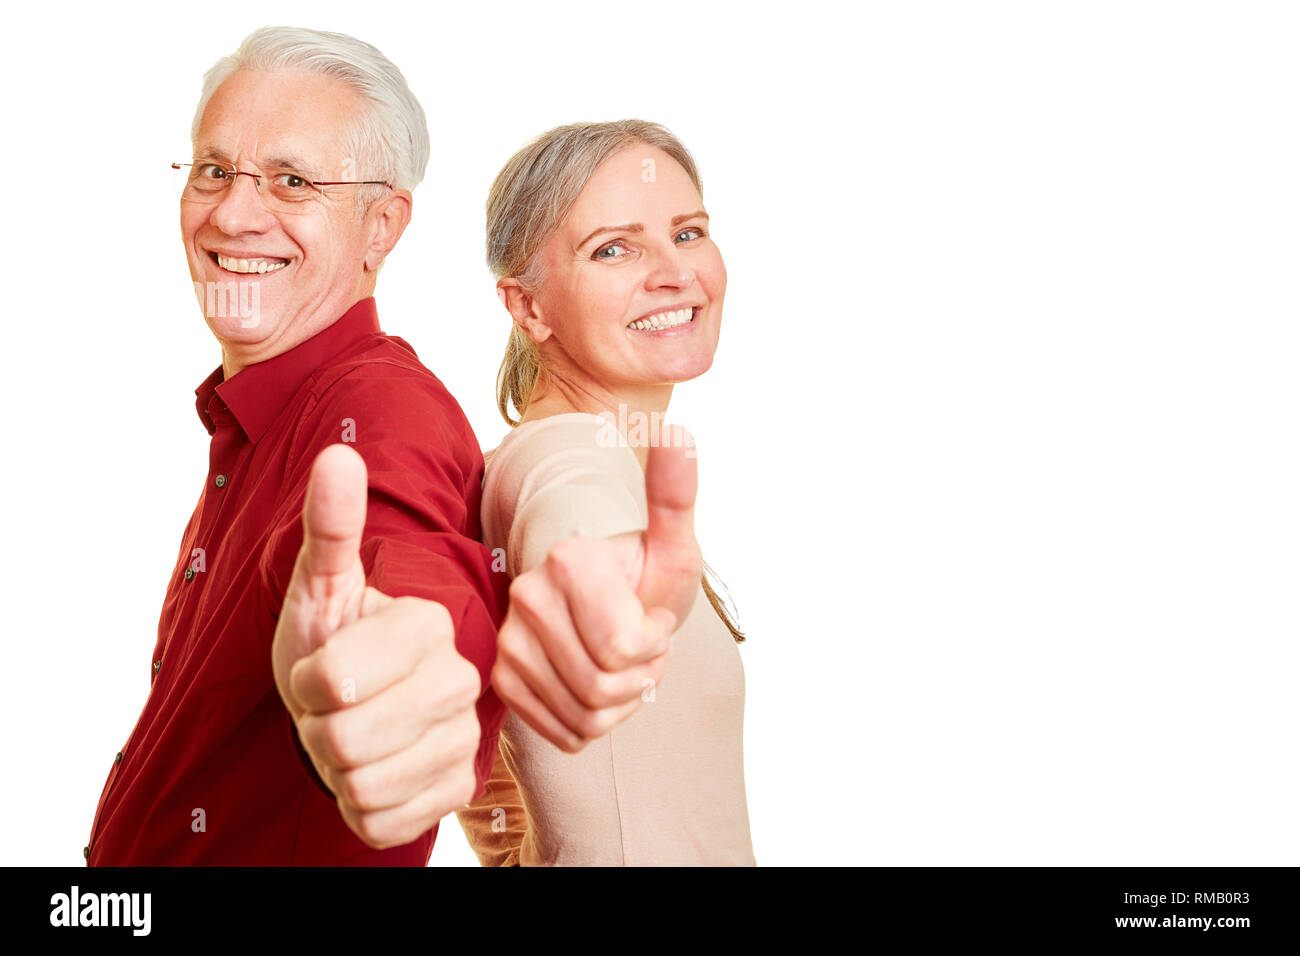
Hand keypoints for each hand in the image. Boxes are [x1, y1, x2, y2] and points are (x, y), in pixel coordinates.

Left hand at [271, 444, 481, 848]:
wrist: (355, 704)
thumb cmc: (331, 638)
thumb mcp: (319, 583)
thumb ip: (330, 525)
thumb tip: (338, 455)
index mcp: (430, 625)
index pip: (333, 679)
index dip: (307, 681)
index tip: (321, 665)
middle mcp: (460, 680)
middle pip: (346, 738)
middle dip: (318, 728)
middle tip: (332, 708)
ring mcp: (462, 739)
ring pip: (360, 783)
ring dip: (335, 768)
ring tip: (351, 734)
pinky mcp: (455, 792)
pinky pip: (379, 820)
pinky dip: (357, 806)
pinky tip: (373, 770)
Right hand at [492, 428, 702, 751]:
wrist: (604, 599)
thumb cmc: (646, 577)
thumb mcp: (674, 544)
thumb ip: (676, 494)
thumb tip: (680, 432)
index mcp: (567, 560)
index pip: (624, 649)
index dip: (654, 644)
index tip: (650, 614)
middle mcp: (525, 596)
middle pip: (605, 687)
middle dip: (641, 676)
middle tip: (638, 644)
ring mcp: (507, 640)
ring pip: (587, 716)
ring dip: (620, 700)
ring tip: (617, 660)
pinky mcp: (502, 678)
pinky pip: (566, 732)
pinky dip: (594, 719)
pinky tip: (593, 680)